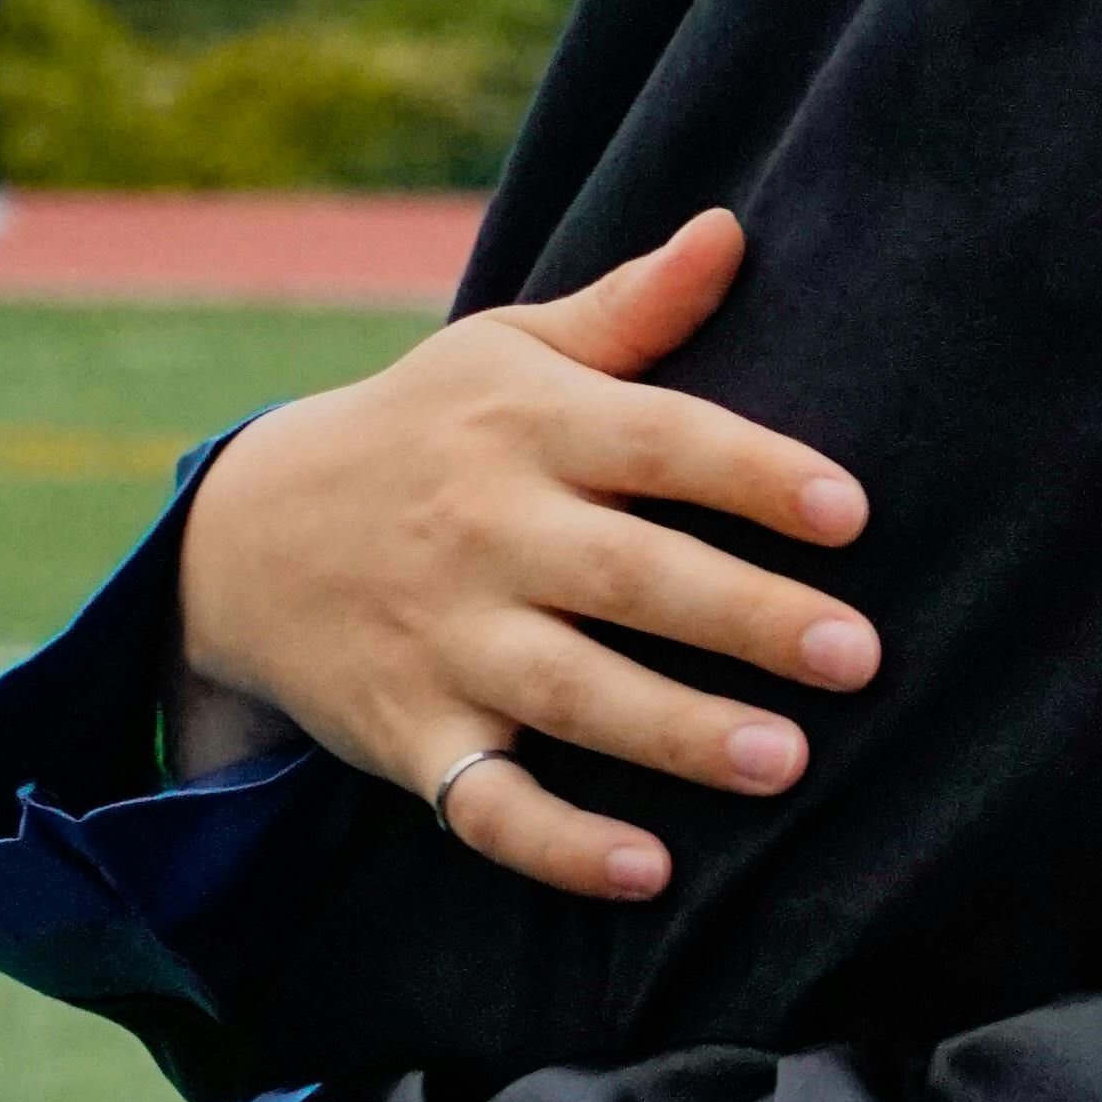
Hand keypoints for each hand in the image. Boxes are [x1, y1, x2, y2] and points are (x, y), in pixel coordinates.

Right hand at [172, 208, 877, 904]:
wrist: (242, 535)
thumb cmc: (425, 431)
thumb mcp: (507, 352)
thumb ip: (630, 312)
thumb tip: (732, 231)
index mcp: (526, 427)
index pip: (659, 443)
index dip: (754, 475)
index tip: (852, 514)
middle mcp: (487, 531)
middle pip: (630, 576)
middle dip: (746, 617)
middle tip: (859, 656)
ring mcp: (443, 638)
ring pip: (568, 692)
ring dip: (675, 731)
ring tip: (784, 762)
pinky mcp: (407, 732)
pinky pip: (486, 802)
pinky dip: (559, 846)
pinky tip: (649, 871)